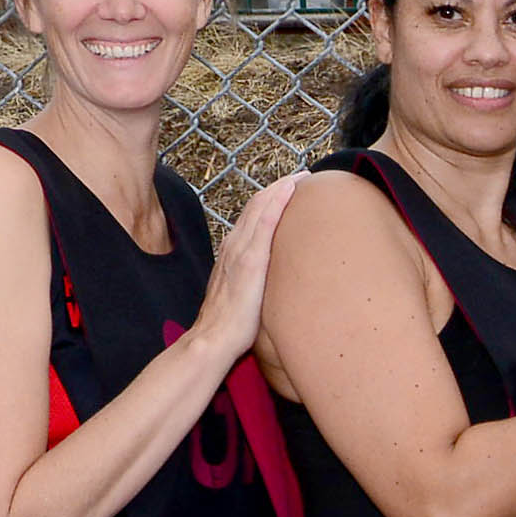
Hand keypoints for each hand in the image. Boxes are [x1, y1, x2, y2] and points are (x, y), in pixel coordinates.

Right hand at [182, 174, 303, 360]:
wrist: (212, 340)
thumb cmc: (230, 327)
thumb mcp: (244, 298)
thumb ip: (255, 286)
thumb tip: (273, 289)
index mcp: (234, 255)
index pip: (252, 219)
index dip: (270, 201)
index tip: (291, 189)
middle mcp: (234, 247)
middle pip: (257, 207)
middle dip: (279, 188)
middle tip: (303, 176)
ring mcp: (240, 252)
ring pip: (260, 209)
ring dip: (281, 189)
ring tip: (302, 176)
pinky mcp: (250, 262)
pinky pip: (263, 225)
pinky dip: (276, 203)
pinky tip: (289, 190)